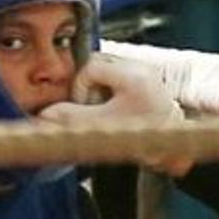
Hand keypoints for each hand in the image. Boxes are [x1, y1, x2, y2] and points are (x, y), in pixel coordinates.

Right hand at [39, 57, 192, 176]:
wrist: (173, 153)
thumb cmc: (145, 142)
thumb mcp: (102, 129)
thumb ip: (71, 119)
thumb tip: (45, 115)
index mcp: (133, 75)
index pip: (91, 67)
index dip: (81, 88)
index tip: (85, 108)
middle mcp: (142, 69)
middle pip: (99, 66)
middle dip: (90, 89)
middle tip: (94, 110)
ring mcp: (147, 75)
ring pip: (108, 73)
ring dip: (101, 92)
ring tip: (108, 113)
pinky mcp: (149, 84)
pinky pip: (120, 79)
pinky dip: (112, 94)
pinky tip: (118, 112)